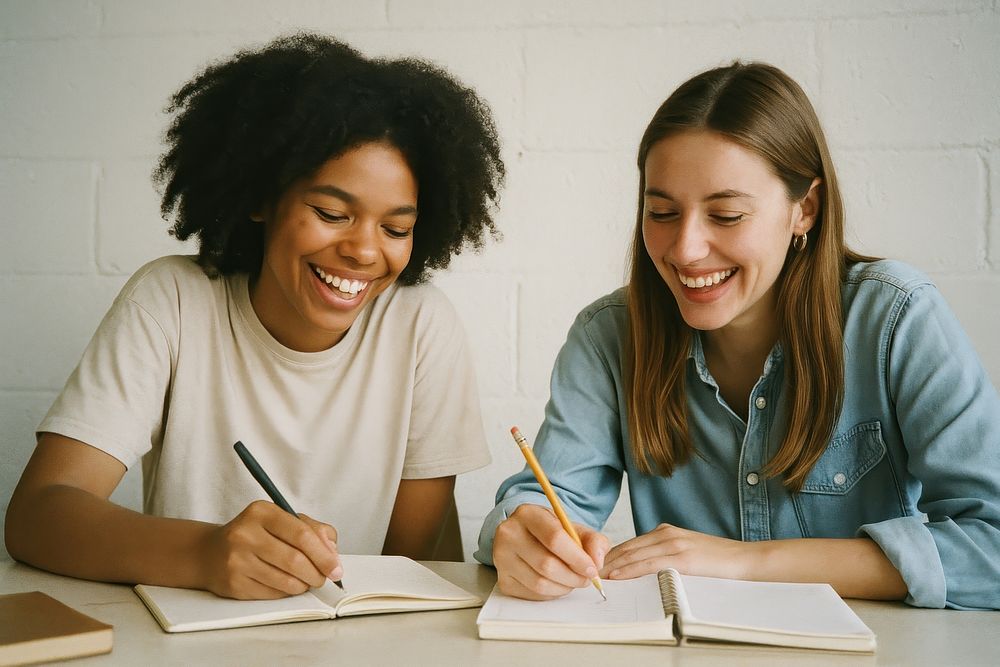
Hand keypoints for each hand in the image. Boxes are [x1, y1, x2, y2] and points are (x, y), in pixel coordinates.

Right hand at [199, 500, 341, 598]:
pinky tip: (287, 584)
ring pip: (286, 580)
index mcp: (261, 512)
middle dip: (317, 573)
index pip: (301, 534)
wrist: (209, 553)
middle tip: (324, 578)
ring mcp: (237, 560)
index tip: (336, 568)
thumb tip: (332, 552)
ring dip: (304, 585)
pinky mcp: (233, 584)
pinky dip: (287, 592)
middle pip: (295, 560)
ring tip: (307, 581)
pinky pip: (272, 594)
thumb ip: (312, 529)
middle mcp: (245, 534)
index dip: (324, 554)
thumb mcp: (281, 520)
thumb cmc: (255, 535)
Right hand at [492, 503, 608, 599]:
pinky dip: (551, 594)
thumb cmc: (552, 533)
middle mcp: (509, 534)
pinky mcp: (502, 579)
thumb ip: (594, 541)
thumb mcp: (575, 528)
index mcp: (528, 514)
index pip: (554, 538)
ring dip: (564, 588)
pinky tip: (557, 584)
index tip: (592, 569)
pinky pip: (532, 594)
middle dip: (573, 577)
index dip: (577, 558)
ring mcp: (502, 558)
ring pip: (539, 583)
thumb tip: (597, 562)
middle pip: (546, 564)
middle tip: (586, 579)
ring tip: (573, 581)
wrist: (528, 537)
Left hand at [601, 523, 752, 580]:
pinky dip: (628, 570)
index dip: (610, 555)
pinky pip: (647, 564)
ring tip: (595, 575)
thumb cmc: (717, 559)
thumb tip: (641, 567)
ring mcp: (673, 544)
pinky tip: (617, 576)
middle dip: (605, 560)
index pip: (630, 543)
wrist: (744, 559)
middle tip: (586, 571)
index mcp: (665, 531)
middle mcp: (666, 533)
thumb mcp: (686, 551)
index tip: (594, 564)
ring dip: (611, 566)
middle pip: (626, 547)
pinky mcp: (681, 558)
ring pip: (632, 555)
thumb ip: (664, 554)